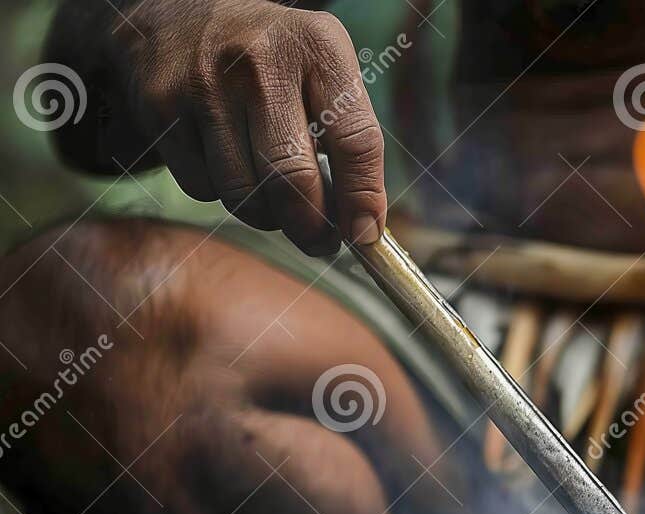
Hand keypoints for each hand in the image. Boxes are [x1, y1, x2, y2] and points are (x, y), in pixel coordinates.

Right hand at [113, 0, 385, 254]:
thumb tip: (362, 227)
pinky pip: (203, 187)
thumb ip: (351, 137)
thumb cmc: (272, 58)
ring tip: (276, 199)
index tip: (364, 235)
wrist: (178, 10)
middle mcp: (259, 62)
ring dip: (267, 215)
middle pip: (293, 179)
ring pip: (245, 194)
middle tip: (320, 241)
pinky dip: (222, 194)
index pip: (355, 141)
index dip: (363, 199)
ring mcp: (204, 84)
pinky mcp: (161, 109)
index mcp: (316, 48)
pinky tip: (230, 166)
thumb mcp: (323, 69)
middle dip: (311, 227)